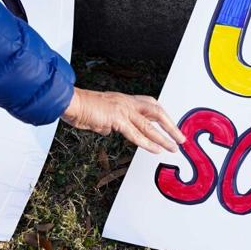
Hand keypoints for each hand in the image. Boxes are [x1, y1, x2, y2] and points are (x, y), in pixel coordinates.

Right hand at [61, 88, 186, 154]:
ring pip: (149, 124)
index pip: (150, 106)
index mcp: (124, 100)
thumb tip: (110, 131)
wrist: (69, 103)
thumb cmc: (80, 109)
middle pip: (156, 111)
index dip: (162, 116)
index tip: (171, 126)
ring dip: (164, 137)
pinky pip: (135, 133)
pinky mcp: (116, 118)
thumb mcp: (98, 117)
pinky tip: (157, 149)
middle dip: (170, 125)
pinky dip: (147, 142)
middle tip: (181, 138)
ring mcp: (122, 109)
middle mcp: (126, 102)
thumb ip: (108, 123)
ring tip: (174, 147)